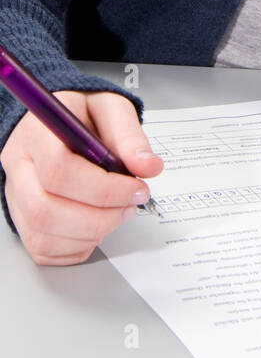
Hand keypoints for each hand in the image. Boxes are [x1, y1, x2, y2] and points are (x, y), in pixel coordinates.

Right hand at [0, 90, 162, 265]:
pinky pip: (42, 248)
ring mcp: (15, 195)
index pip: (58, 169)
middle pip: (45, 209)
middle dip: (99, 217)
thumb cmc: (83, 115)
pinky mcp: (21, 217)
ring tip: (116, 214)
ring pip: (42, 235)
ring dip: (90, 234)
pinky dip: (76, 247)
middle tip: (130, 206)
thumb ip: (129, 136)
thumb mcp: (111, 109)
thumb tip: (148, 167)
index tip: (137, 188)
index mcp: (36, 132)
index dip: (103, 188)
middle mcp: (18, 165)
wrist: (60, 120)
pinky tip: (96, 226)